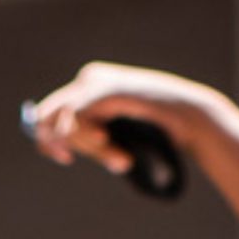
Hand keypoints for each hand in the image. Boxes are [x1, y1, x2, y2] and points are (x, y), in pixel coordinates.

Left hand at [23, 61, 229, 174]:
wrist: (192, 122)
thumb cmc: (155, 132)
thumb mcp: (112, 133)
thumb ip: (82, 134)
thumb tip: (46, 142)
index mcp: (89, 83)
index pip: (47, 112)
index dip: (49, 140)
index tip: (65, 160)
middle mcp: (89, 76)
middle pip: (50, 118)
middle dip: (71, 145)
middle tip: (96, 162)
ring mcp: (96, 80)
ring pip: (65, 124)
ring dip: (91, 149)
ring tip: (121, 160)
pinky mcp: (104, 90)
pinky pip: (76, 124)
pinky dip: (94, 144)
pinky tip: (117, 149)